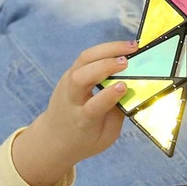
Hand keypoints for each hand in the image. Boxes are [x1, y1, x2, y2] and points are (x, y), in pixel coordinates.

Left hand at [12, 40, 133, 185]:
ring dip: (108, 50)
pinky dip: (105, 50)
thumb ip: (117, 115)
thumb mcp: (106, 136)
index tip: (124, 86)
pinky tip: (122, 48)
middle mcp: (71, 98)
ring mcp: (67, 82)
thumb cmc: (86, 139)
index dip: (108, 95)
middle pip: (82, 76)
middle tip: (128, 59)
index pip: (94, 105)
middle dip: (104, 65)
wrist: (55, 137)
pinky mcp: (70, 73)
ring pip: (84, 60)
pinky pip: (87, 57)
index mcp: (82, 120)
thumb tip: (131, 91)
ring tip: (132, 46)